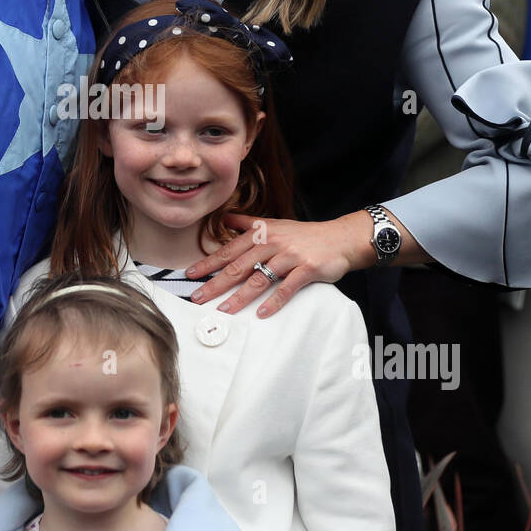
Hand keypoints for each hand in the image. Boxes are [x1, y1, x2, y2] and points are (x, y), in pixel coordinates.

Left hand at [184, 214, 369, 317]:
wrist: (340, 238)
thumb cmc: (304, 235)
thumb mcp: (275, 224)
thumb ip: (248, 223)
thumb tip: (224, 217)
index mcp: (261, 234)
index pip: (229, 250)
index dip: (208, 263)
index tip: (190, 274)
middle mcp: (272, 243)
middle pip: (238, 266)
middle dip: (216, 283)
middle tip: (197, 297)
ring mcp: (290, 256)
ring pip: (259, 278)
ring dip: (239, 297)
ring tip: (224, 310)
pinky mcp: (307, 269)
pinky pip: (287, 288)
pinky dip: (273, 302)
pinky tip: (261, 314)